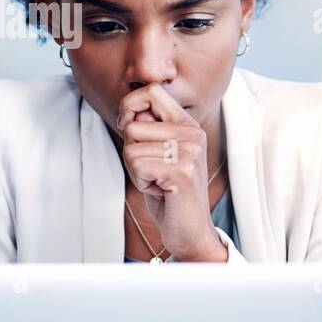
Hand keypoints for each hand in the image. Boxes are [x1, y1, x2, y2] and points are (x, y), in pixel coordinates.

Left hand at [117, 83, 225, 261]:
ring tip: (158, 181)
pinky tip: (160, 191)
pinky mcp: (182, 171)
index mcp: (188, 125)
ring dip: (136, 170)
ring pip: (131, 147)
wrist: (190, 230)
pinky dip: (141, 182)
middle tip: (153, 170)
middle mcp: (193, 134)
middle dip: (131, 150)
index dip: (130, 105)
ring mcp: (190, 152)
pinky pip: (137, 165)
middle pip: (133, 123)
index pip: (152, 91)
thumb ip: (147, 129)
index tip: (128, 127)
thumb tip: (129, 112)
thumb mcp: (158, 154)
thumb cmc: (169, 192)